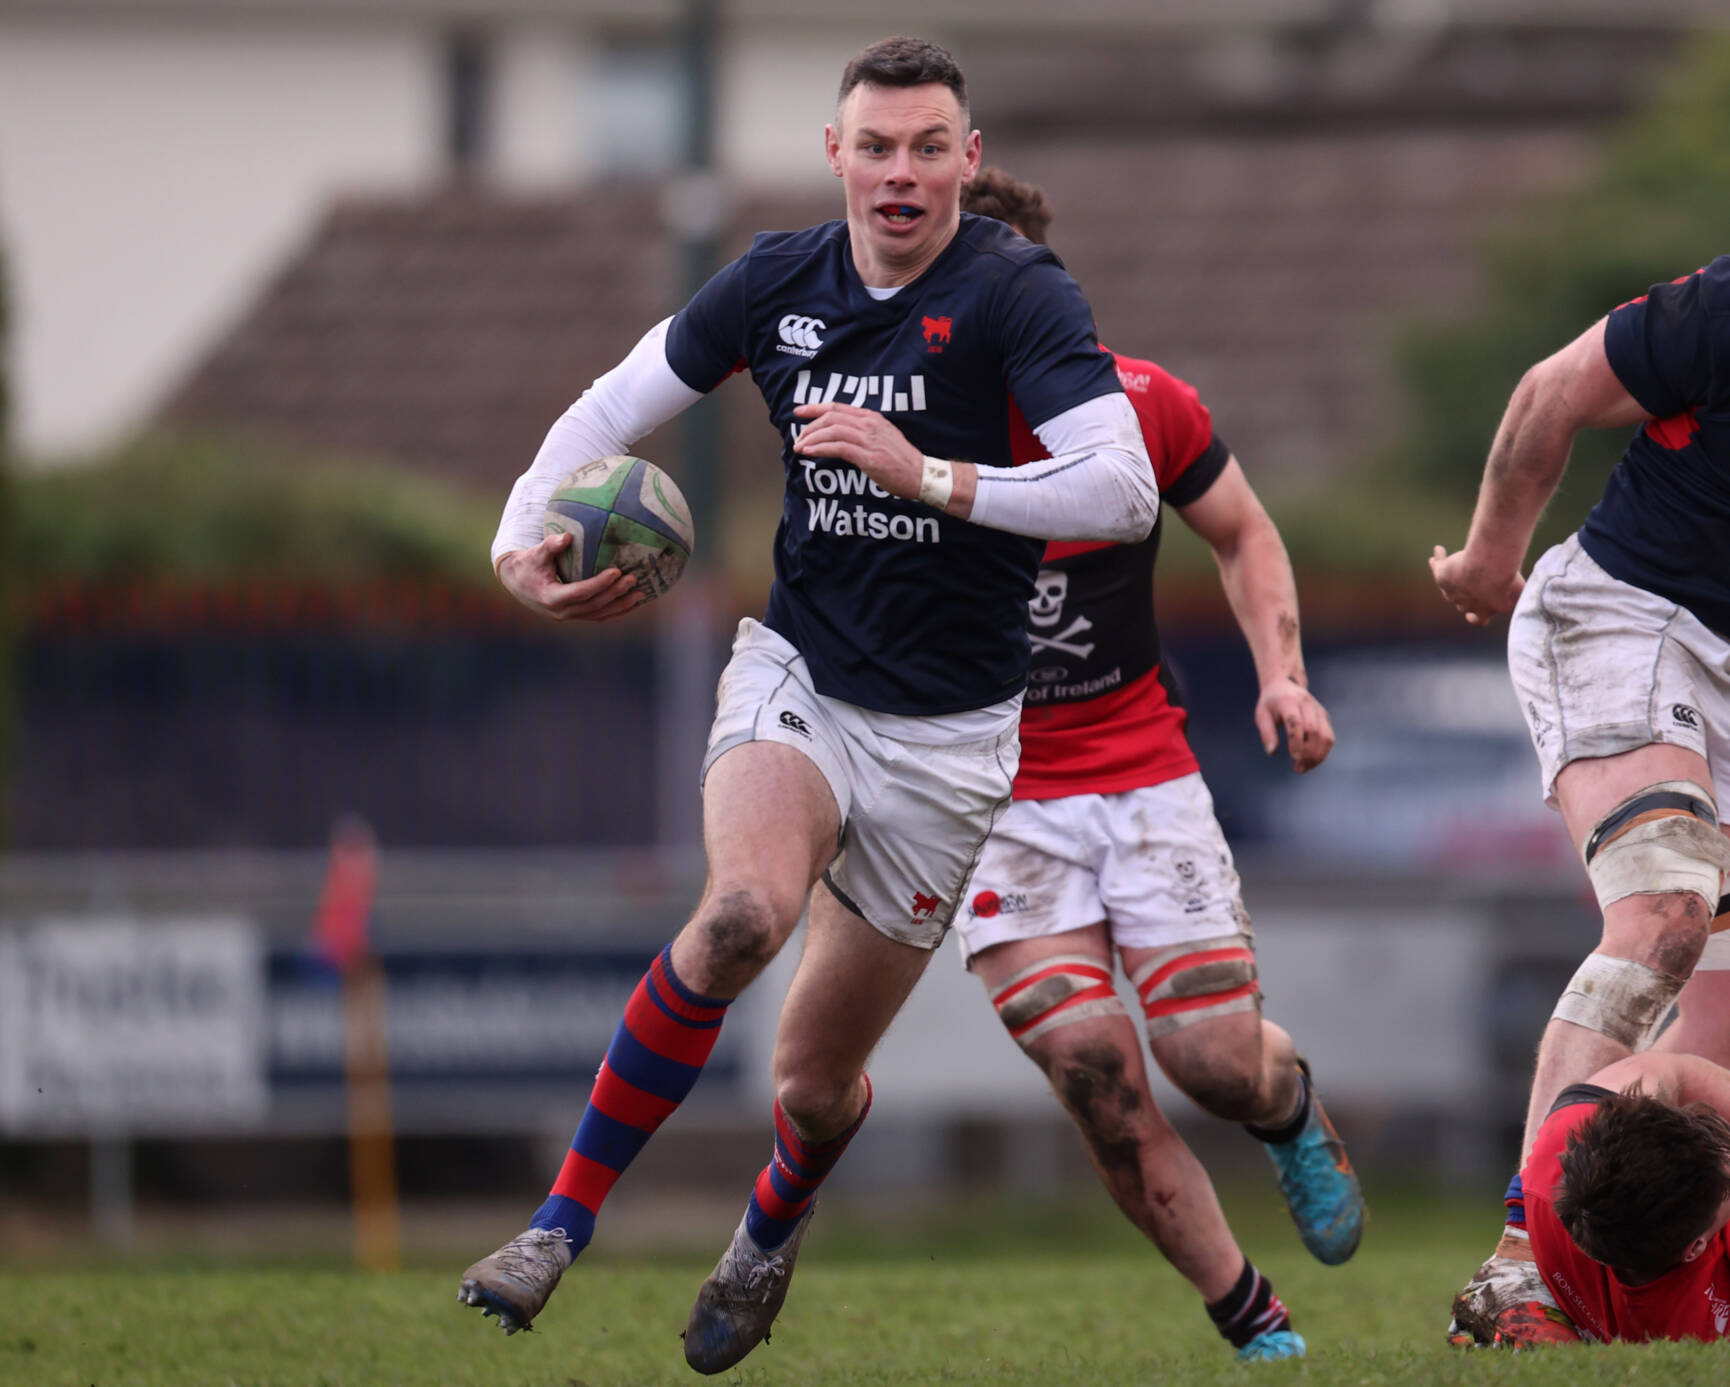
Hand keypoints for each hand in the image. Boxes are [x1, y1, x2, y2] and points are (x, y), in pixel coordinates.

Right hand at [495, 531, 640, 621]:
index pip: (581, 592)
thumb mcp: (535, 553)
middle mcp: (562, 612)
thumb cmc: (527, 564)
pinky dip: (616, 610)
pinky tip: (632, 603)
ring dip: (621, 605)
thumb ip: (550, 545)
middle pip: (594, 605)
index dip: (600, 583)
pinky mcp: (575, 615)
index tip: (617, 571)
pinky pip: (599, 615)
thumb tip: (567, 535)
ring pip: (599, 614)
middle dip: (616, 593)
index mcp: (552, 597)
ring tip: (641, 593)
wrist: (517, 583)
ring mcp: (569, 616)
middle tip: (634, 579)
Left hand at [793, 401, 923, 498]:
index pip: (837, 407)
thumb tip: (841, 436)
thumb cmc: (901, 460)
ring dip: (811, 438)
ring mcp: (869, 440)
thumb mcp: (882, 437)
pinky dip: (819, 449)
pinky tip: (808, 452)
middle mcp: (869, 424)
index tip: (798, 412)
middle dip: (810, 426)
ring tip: (799, 447)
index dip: (815, 408)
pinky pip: (838, 448)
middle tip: (798, 437)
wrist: (921, 475)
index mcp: (871, 417)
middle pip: (831, 417)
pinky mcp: (868, 457)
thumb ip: (863, 432)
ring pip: (831, 431)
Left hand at [1256, 677, 1333, 773]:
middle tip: (1297, 769)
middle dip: (1307, 753)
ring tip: (1304, 769)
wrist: (1285, 684)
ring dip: (1317, 756)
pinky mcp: (1325, 717)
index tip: (1294, 758)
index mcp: (1289, 701)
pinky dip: (1323, 753)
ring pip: (1325, 736)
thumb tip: (1272, 752)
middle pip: (1313, 731)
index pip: (1296, 722)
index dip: (1297, 741)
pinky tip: (1311, 763)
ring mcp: (1318, 711)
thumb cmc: (1271, 703)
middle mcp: (1307, 704)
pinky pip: (1329, 738)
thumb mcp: (1262, 715)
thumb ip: (1266, 733)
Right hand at [1429, 544, 1523, 625]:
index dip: (1475, 617)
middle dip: (1461, 597)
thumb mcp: (1520, 591)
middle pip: (1460, 604)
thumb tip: (1532, 597)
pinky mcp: (1443, 576)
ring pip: (1446, 586)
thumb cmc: (1507, 582)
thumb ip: (1521, 596)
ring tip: (1444, 564)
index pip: (1478, 620)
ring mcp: (1451, 591)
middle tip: (1465, 586)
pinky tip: (1439, 551)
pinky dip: (1437, 560)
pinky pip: (1438, 567)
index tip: (1473, 615)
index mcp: (1484, 612)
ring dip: (1447, 576)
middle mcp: (1464, 604)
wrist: (1489, 570)